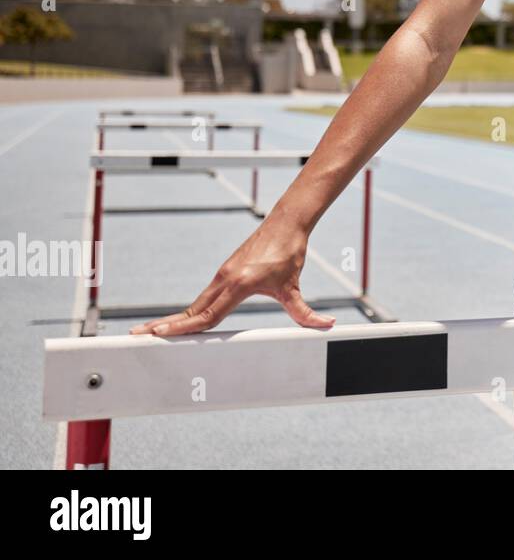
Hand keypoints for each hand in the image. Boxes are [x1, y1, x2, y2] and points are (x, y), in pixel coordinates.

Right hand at [129, 215, 336, 336]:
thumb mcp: (294, 286)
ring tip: (148, 333)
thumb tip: (326, 325)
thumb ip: (306, 312)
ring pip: (194, 304)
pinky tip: (177, 322)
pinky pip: (203, 298)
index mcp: (237, 284)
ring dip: (172, 319)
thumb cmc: (289, 252)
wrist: (287, 223)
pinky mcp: (224, 273)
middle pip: (191, 310)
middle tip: (138, 338)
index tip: (162, 335)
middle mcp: (224, 280)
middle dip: (165, 326)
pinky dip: (187, 311)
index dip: (184, 328)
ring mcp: (222, 276)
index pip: (207, 314)